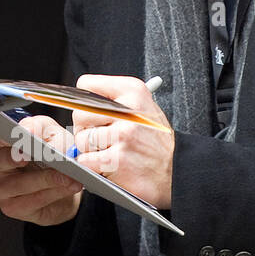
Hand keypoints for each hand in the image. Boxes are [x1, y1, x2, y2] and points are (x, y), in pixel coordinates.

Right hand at [0, 104, 83, 226]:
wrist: (69, 183)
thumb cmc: (54, 154)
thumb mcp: (51, 132)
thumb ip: (39, 128)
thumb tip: (28, 131)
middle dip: (11, 158)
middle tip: (26, 154)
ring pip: (16, 184)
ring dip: (44, 179)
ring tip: (67, 175)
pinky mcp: (11, 207)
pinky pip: (30, 201)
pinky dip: (52, 193)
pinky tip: (67, 186)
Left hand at [70, 74, 173, 207]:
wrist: (178, 171)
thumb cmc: (155, 139)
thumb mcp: (142, 106)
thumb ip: (113, 98)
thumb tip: (77, 99)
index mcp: (133, 90)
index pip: (86, 85)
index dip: (85, 100)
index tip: (90, 110)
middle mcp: (128, 110)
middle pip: (80, 113)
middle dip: (85, 128)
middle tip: (100, 136)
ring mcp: (123, 135)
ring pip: (81, 139)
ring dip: (89, 150)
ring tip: (109, 151)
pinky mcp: (117, 159)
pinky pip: (86, 160)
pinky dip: (92, 165)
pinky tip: (108, 164)